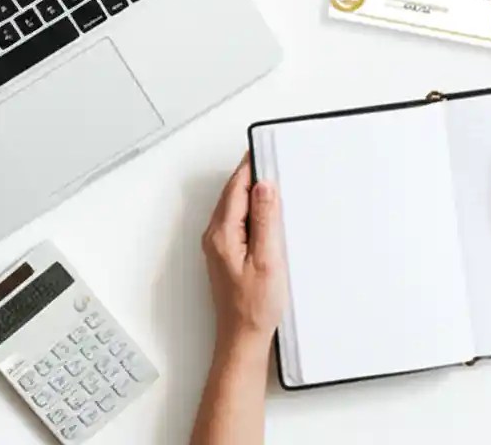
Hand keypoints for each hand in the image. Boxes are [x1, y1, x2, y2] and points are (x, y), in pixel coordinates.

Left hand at [201, 155, 287, 354]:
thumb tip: (264, 187)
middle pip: (233, 193)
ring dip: (253, 193)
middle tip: (275, 161)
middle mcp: (215, 236)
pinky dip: (252, 211)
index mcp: (222, 234)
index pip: (236, 188)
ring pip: (235, 206)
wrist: (242, 338)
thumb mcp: (267, 259)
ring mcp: (218, 245)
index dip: (251, 167)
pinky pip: (238, 221)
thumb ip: (265, 220)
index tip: (266, 152)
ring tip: (275, 183)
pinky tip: (268, 214)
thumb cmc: (254, 307)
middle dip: (253, 175)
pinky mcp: (226, 253)